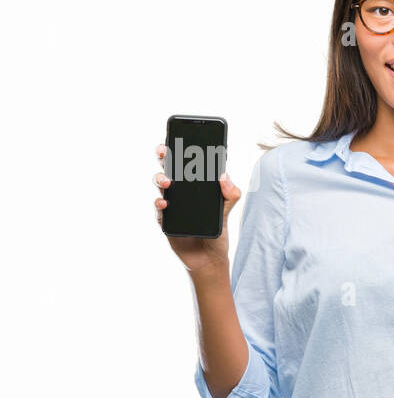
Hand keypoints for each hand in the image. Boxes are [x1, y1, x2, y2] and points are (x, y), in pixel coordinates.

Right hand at [153, 141, 241, 275]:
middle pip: (169, 169)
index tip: (179, 139)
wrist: (209, 257)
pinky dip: (159, 203)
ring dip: (161, 179)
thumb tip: (224, 176)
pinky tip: (165, 203)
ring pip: (160, 185)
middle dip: (165, 157)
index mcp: (196, 186)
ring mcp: (172, 204)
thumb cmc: (217, 230)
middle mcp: (181, 191)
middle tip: (165, 151)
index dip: (182, 150)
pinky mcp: (165, 219)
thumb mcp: (227, 210)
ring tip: (168, 181)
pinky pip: (158, 208)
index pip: (187, 164)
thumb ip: (230, 193)